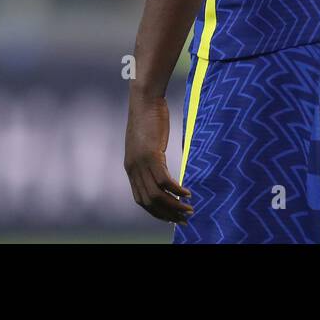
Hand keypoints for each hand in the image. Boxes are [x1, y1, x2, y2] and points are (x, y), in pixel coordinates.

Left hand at [124, 94, 192, 223]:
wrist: (144, 99)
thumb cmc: (148, 117)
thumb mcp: (146, 142)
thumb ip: (149, 157)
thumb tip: (159, 165)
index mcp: (131, 168)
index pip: (141, 200)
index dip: (156, 212)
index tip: (171, 218)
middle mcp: (133, 169)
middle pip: (149, 202)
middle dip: (167, 214)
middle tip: (184, 220)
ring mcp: (141, 163)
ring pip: (157, 195)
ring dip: (174, 206)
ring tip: (189, 209)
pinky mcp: (151, 155)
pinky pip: (165, 181)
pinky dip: (177, 191)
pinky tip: (187, 193)